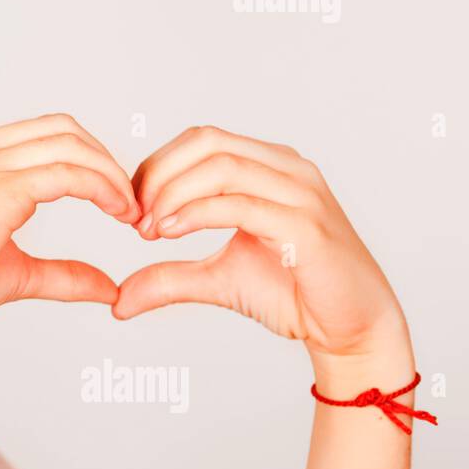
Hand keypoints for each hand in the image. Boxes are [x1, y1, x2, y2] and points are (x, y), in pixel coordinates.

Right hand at [0, 113, 140, 342]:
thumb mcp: (13, 273)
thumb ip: (61, 273)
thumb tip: (108, 287)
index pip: (45, 134)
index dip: (89, 158)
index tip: (115, 197)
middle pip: (63, 129)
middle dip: (105, 160)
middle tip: (131, 202)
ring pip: (70, 145)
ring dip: (110, 174)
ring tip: (130, 210)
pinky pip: (68, 174)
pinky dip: (102, 188)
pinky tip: (118, 212)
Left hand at [113, 125, 410, 360]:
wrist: (350, 328)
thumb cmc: (292, 293)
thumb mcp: (216, 280)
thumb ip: (168, 279)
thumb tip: (118, 300)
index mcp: (268, 166)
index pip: (201, 140)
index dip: (157, 166)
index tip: (133, 207)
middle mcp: (288, 169)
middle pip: (207, 142)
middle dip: (159, 174)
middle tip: (135, 216)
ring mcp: (302, 193)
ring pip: (222, 167)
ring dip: (173, 193)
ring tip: (151, 228)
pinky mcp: (307, 227)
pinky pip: (241, 204)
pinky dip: (197, 214)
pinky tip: (171, 232)